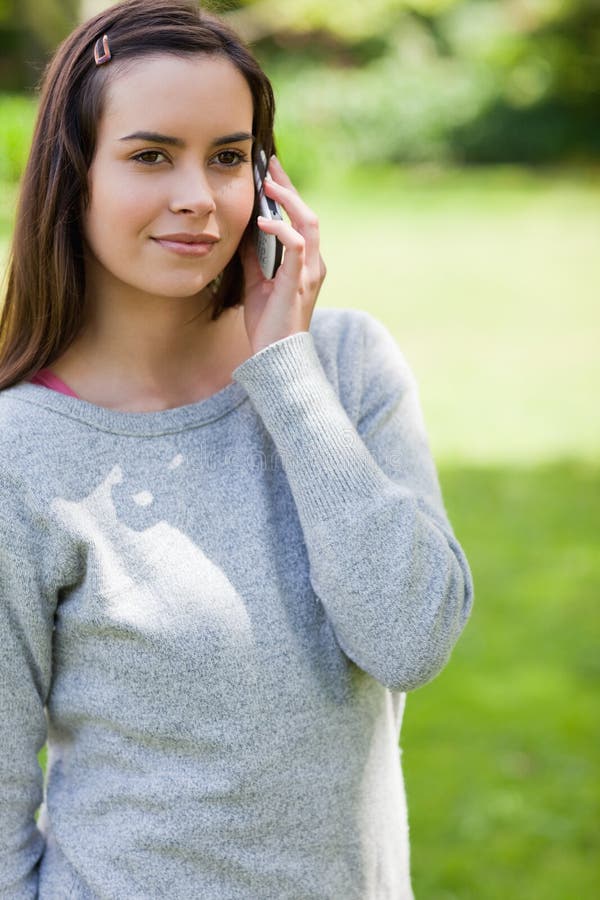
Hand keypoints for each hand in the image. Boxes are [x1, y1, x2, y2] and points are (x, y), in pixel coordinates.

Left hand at [238, 156, 326, 355]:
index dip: (287, 193)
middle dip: (288, 187)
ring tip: (268, 183)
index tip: (269, 170)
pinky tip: (263, 221)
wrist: (276, 357)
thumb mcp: (255, 282)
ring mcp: (309, 273)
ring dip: (288, 200)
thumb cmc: (267, 324)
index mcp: (305, 263)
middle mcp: (313, 264)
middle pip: (307, 214)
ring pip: (308, 224)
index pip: (300, 220)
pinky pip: (297, 247)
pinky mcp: (299, 283)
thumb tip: (243, 230)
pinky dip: (282, 230)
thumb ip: (253, 257)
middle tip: (269, 165)